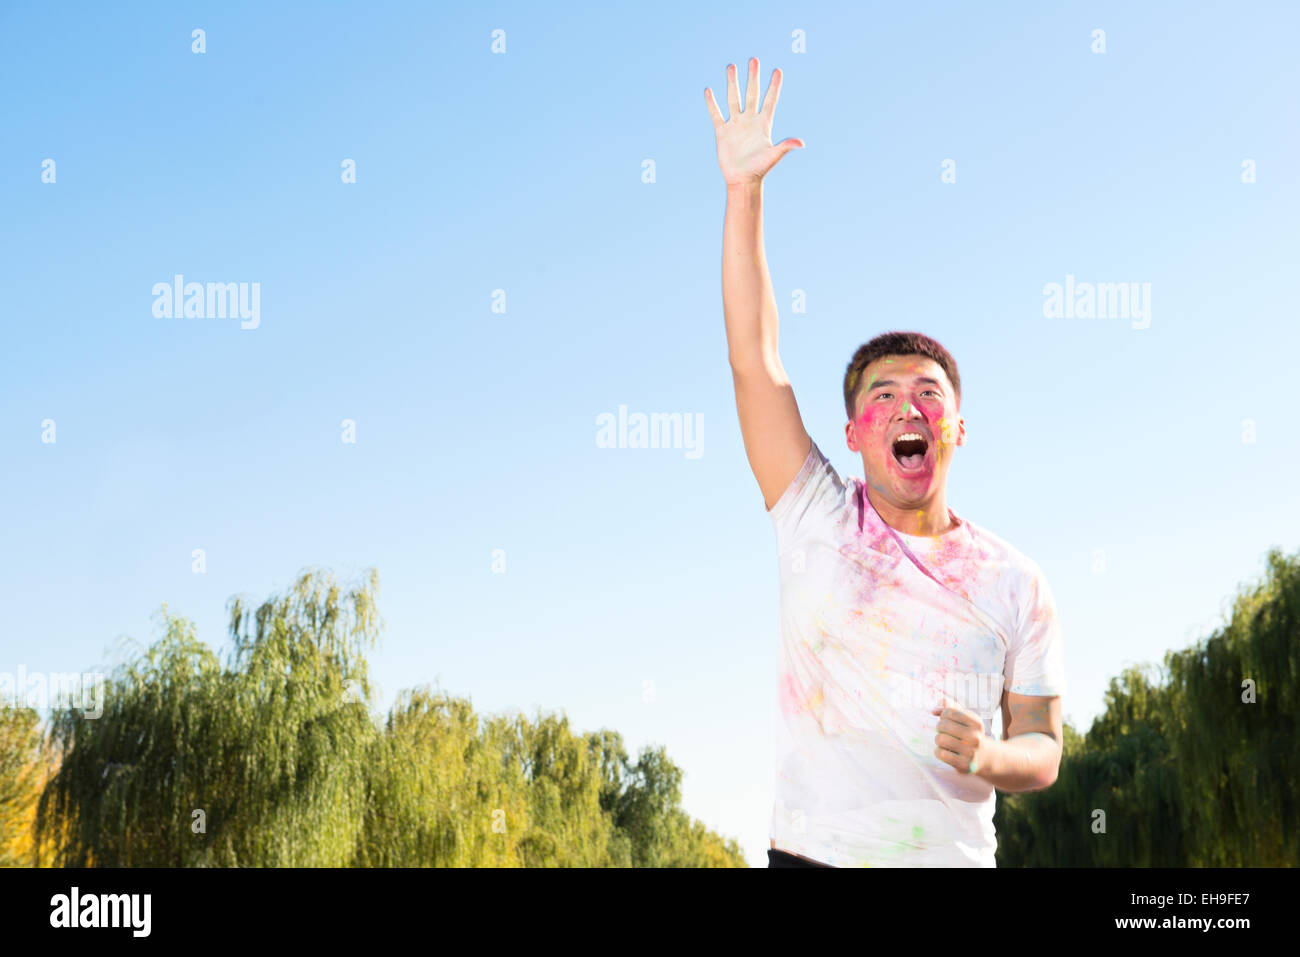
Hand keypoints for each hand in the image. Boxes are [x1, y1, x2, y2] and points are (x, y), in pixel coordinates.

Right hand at [704, 57, 803, 187]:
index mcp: (764, 124)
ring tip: (731, 66)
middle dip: (753, 77)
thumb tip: (801, 143)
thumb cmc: (760, 169)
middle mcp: (750, 121)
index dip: (774, 86)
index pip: (770, 100)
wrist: (742, 180)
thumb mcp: (774, 156)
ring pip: (734, 98)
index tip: (778, 71)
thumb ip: (785, 146)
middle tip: (754, 59)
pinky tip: (709, 91)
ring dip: (732, 83)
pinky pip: (716, 114)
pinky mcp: (723, 132)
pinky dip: (712, 103)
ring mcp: (736, 125)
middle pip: (752, 93)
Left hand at [931, 696, 996, 774]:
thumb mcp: (966, 718)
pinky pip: (941, 754)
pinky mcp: (963, 765)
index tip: (948, 720)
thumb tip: (934, 709)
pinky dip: (938, 752)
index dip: (944, 715)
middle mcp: (975, 737)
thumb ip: (950, 707)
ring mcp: (970, 752)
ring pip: (940, 739)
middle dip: (940, 727)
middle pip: (943, 725)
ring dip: (938, 740)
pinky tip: (945, 752)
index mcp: (976, 723)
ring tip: (944, 742)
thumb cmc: (971, 734)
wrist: (986, 757)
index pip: (949, 712)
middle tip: (945, 732)